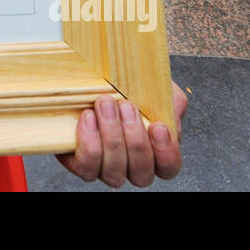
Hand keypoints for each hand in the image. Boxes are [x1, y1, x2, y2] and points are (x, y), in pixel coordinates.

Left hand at [55, 82, 187, 187]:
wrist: (88, 74)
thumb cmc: (123, 84)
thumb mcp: (153, 86)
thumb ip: (169, 101)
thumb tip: (169, 118)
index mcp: (153, 151)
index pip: (168, 168)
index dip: (166, 153)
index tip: (158, 127)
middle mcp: (130, 167)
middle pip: (142, 174)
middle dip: (135, 139)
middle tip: (125, 106)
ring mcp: (104, 168)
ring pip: (115, 172)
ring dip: (111, 137)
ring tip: (105, 104)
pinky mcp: (80, 163)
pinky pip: (87, 166)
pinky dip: (89, 142)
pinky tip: (88, 117)